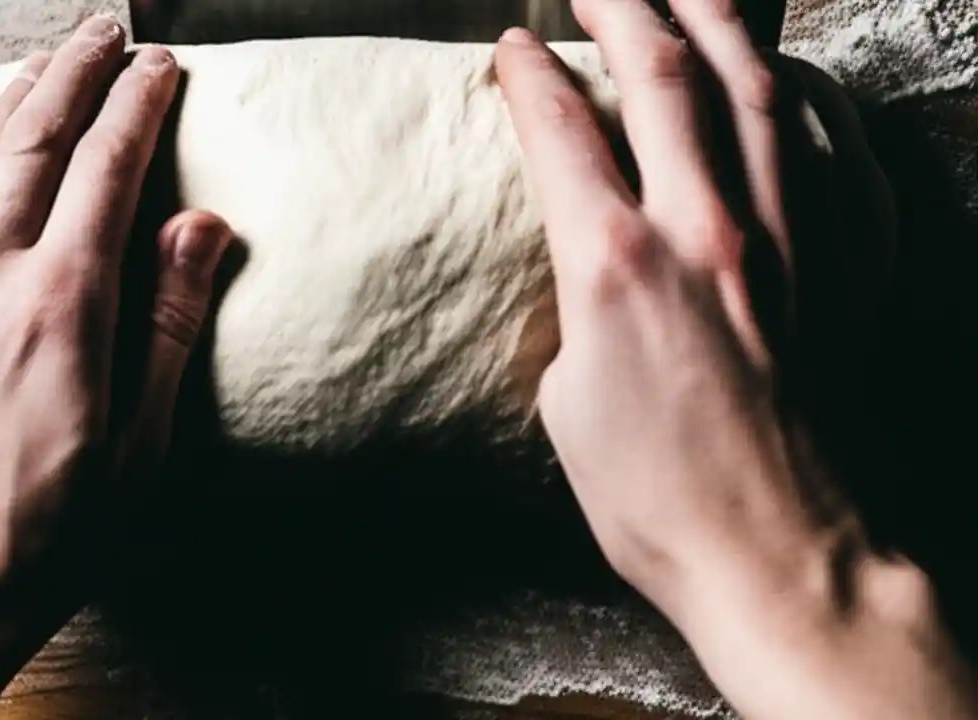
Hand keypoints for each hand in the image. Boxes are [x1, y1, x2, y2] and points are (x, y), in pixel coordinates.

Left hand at [0, 16, 229, 718]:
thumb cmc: (49, 535)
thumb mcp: (142, 445)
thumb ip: (173, 323)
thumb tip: (204, 226)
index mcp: (62, 307)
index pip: (107, 171)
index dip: (139, 107)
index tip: (164, 66)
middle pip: (32, 139)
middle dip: (74, 71)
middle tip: (107, 28)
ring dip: (17, 99)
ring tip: (50, 60)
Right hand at [497, 2, 974, 717]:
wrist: (781, 555)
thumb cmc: (655, 499)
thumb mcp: (564, 400)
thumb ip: (573, 302)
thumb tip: (591, 257)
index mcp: (617, 268)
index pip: (560, 129)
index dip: (528, 75)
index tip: (512, 48)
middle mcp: (710, 231)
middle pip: (662, 73)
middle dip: (620, 6)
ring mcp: (792, 240)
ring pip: (758, 85)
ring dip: (714, 19)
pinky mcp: (849, 265)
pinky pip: (834, 145)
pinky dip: (803, 95)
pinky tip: (782, 80)